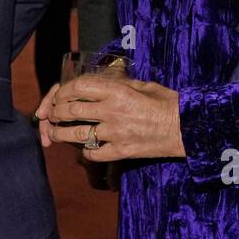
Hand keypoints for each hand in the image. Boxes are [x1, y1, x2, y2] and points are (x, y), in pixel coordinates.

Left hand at [44, 76, 183, 160]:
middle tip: (52, 114)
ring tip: (54, 135)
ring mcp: (115, 133)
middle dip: (56, 112)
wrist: (187, 129)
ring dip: (60, 134)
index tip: (58, 95)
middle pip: (71, 110)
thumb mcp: (143, 85)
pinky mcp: (122, 152)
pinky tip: (85, 149)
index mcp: (117, 91)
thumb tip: (99, 84)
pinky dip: (86, 152)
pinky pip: (94, 154)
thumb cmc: (167, 103)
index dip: (62, 90)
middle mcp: (112, 111)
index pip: (78, 87)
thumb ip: (119, 84)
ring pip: (76, 134)